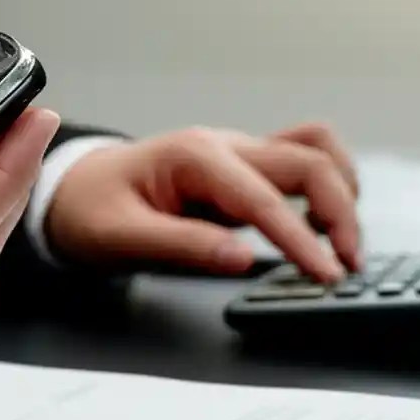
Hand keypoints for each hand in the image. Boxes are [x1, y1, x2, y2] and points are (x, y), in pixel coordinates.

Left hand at [44, 123, 359, 281]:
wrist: (73, 187)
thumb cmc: (89, 209)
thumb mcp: (121, 236)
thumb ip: (184, 245)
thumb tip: (243, 259)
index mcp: (195, 156)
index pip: (264, 198)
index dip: (301, 239)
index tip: (325, 274)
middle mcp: (225, 145)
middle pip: (309, 162)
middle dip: (340, 212)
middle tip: (346, 266)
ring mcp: (239, 153)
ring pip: (315, 150)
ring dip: (342, 191)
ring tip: (344, 244)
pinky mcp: (246, 170)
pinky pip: (302, 162)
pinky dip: (326, 187)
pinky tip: (324, 224)